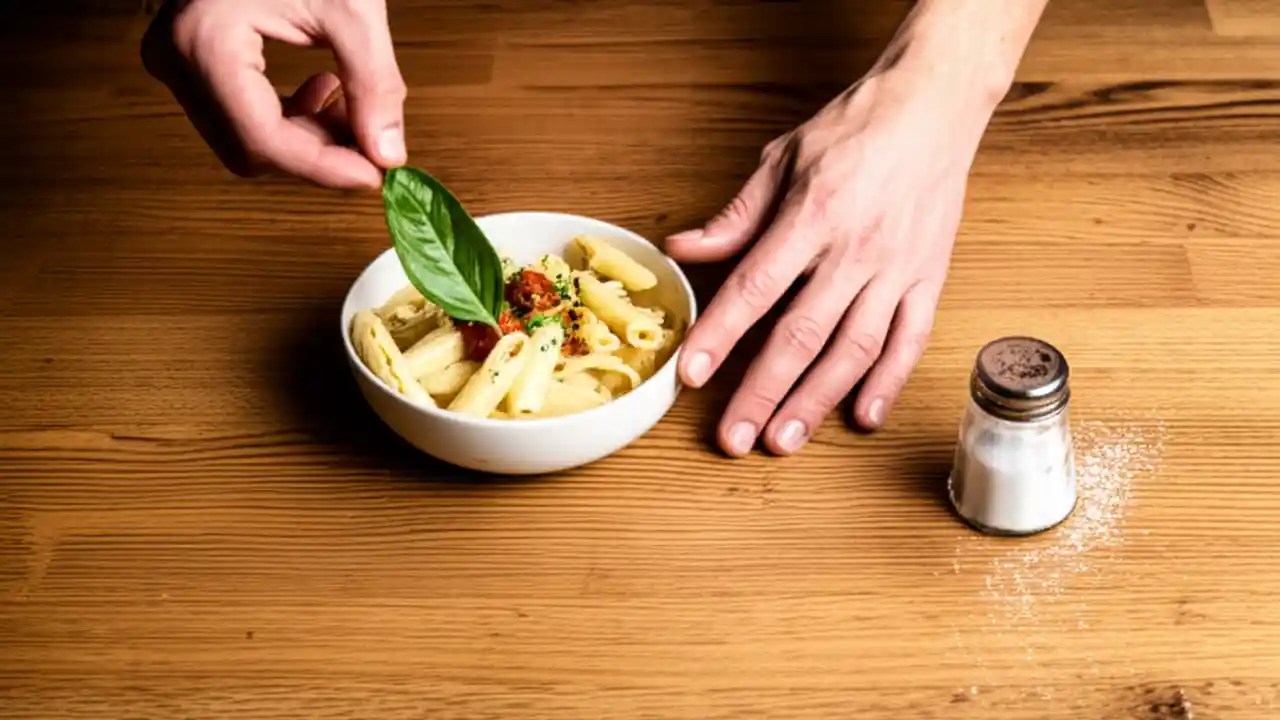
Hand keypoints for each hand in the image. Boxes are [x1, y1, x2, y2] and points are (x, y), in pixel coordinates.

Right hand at [142, 0, 405, 188]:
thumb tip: (388, 155)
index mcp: (203, 41)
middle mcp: (175, 59)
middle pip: (252, 149)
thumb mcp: (350, 8)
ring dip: (309, 139)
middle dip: (319, 155)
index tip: (374, 176)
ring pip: (247, 140)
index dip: (323, 168)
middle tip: (374, 144)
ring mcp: (175, 62)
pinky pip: (240, 116)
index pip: (262, 139)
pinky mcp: (189, 62)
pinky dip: (290, 117)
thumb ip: (374, 84)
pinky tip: (325, 90)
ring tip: (355, 107)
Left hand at [666, 66, 998, 456]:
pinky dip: (888, 383)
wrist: (934, 106)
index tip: (692, 374)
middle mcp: (857, 250)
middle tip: (734, 440)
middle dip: (763, 392)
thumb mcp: (782, 159)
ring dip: (817, 401)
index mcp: (813, 215)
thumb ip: (735, 216)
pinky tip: (863, 418)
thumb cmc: (854, 130)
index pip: (756, 287)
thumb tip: (682, 250)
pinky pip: (910, 340)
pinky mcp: (931, 279)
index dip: (721, 334)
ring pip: (854, 349)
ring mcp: (899, 269)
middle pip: (802, 335)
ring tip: (783, 441)